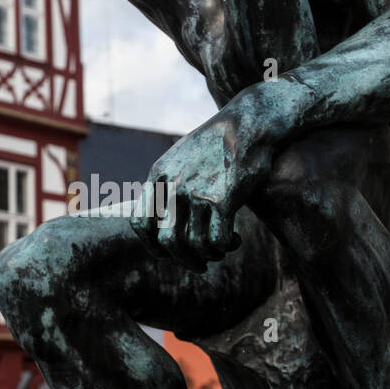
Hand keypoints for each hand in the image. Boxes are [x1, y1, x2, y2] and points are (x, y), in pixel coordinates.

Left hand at [130, 114, 267, 272]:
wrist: (249, 123)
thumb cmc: (218, 142)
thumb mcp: (180, 157)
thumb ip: (168, 184)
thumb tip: (164, 219)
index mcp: (158, 175)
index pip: (140, 224)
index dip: (153, 246)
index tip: (168, 254)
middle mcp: (173, 185)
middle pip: (167, 242)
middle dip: (183, 260)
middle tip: (199, 265)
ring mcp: (197, 192)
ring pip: (194, 245)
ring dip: (209, 255)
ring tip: (221, 250)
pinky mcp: (223, 199)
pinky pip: (218, 240)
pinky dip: (225, 246)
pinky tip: (234, 240)